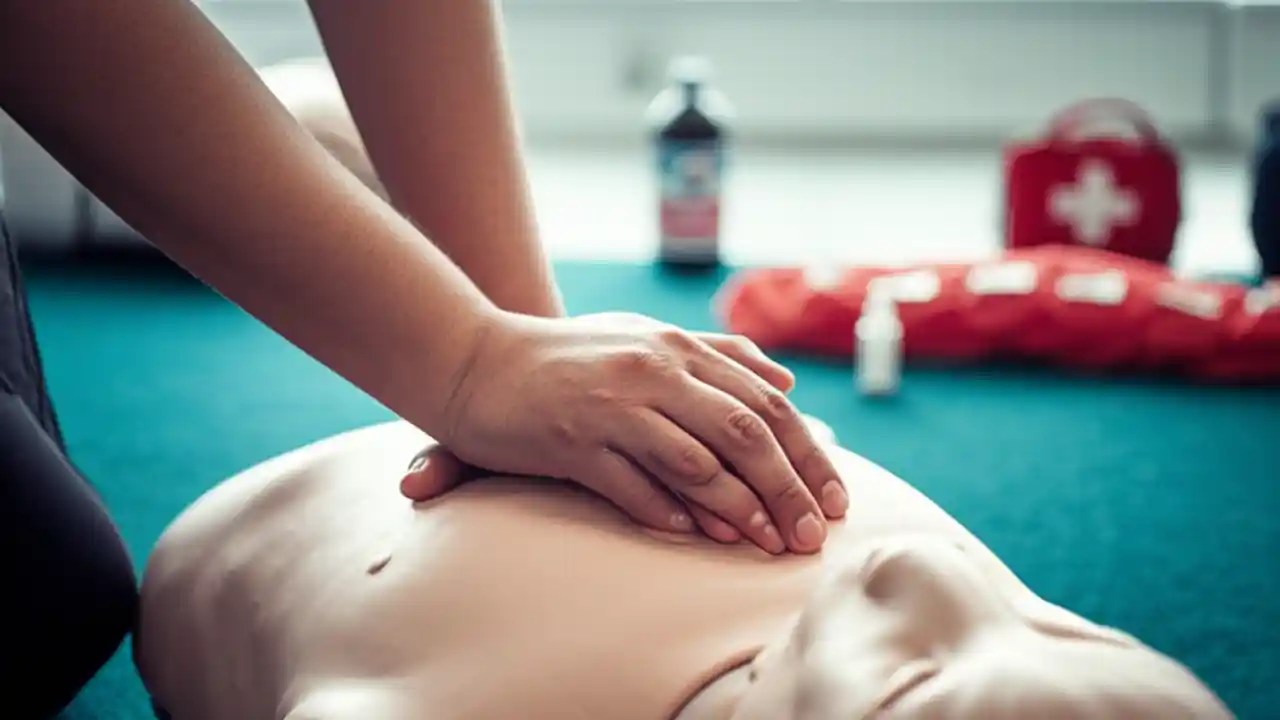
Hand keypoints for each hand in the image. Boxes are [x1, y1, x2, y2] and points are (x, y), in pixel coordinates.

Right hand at [407, 312, 847, 553]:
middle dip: (788, 489)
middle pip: (744, 434)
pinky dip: (668, 513)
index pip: (765, 404)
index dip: (809, 454)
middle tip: (810, 537)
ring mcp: (612, 405)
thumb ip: (720, 356)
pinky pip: (632, 484)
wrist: (476, 360)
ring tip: (767, 546)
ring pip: (696, 463)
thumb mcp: (648, 339)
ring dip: (739, 511)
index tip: (834, 500)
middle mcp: (653, 370)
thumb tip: (787, 379)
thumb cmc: (572, 357)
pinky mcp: (572, 441)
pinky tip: (694, 538)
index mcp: (677, 348)